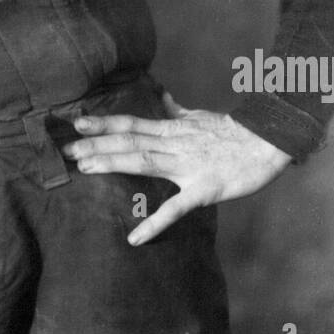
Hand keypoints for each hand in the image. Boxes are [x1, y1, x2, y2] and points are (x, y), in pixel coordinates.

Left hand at [64, 92, 291, 244]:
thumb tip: (161, 96)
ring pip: (144, 162)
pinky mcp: (204, 189)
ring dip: (112, 164)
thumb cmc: (236, 132)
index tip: (76, 124)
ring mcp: (187, 166)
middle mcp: (174, 144)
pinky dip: (154, 223)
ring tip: (84, 170)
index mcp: (173, 129)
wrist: (269, 141)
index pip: (131, 123)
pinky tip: (134, 238)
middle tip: (65, 151)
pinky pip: (175, 208)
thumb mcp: (201, 116)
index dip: (103, 124)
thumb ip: (177, 110)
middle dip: (96, 145)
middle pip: (129, 141)